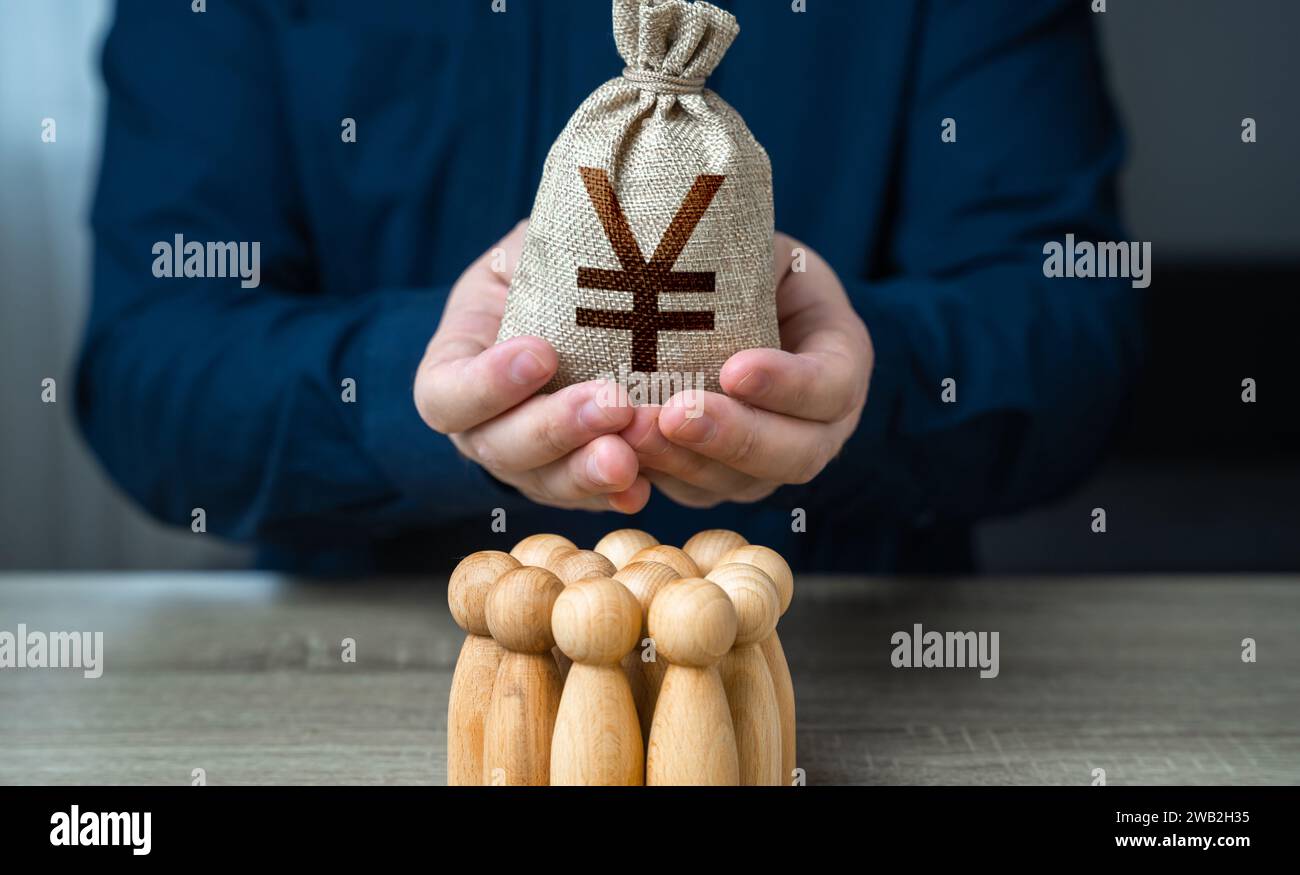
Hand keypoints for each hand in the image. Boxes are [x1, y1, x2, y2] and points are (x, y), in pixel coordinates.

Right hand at [414, 221, 651, 512]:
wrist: (590, 314)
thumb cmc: (552, 270)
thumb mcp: (530, 247)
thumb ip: (541, 246)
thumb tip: (588, 213)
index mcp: (457, 366)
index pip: (446, 393)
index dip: (486, 384)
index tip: (538, 352)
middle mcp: (484, 426)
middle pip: (499, 448)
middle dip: (553, 429)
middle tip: (611, 402)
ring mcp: (529, 462)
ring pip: (546, 482)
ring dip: (588, 471)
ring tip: (632, 454)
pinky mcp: (577, 479)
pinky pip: (592, 497)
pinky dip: (617, 494)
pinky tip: (645, 488)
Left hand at [621, 233, 871, 507]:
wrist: (705, 293)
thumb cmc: (731, 254)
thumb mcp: (749, 238)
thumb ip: (737, 244)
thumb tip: (687, 220)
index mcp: (839, 355)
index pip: (832, 384)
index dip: (790, 385)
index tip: (735, 368)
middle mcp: (817, 421)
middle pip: (796, 454)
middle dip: (734, 437)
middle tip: (675, 414)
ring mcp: (770, 458)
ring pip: (741, 483)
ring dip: (685, 463)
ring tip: (632, 432)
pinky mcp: (721, 478)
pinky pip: (695, 491)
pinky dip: (658, 476)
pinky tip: (617, 451)